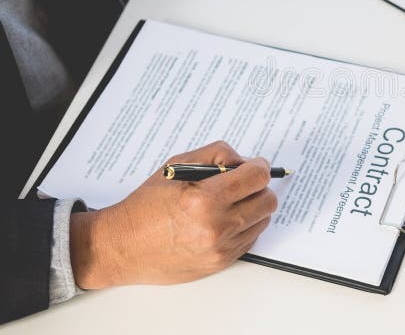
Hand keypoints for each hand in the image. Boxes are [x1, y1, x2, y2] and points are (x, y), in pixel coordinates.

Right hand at [69, 141, 277, 288]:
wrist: (123, 246)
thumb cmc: (147, 205)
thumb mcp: (177, 166)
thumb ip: (217, 155)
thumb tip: (246, 161)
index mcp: (204, 198)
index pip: (257, 177)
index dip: (259, 166)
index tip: (255, 165)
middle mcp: (216, 226)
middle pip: (268, 200)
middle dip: (259, 187)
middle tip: (242, 184)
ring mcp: (220, 248)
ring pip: (263, 220)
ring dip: (253, 207)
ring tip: (229, 203)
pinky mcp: (221, 262)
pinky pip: (251, 239)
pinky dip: (244, 226)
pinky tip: (223, 220)